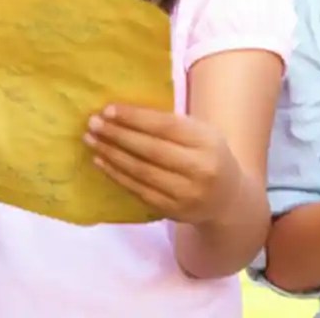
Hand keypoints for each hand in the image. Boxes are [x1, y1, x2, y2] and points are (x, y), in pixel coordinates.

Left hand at [84, 104, 241, 225]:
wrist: (228, 199)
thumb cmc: (208, 156)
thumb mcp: (201, 134)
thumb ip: (172, 124)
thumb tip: (124, 112)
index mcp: (207, 142)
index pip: (165, 126)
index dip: (135, 118)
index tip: (109, 109)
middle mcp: (199, 168)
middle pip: (150, 149)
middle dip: (118, 135)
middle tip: (93, 123)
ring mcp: (185, 193)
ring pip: (141, 172)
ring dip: (111, 154)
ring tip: (91, 140)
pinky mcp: (172, 210)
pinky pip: (138, 190)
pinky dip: (116, 175)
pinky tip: (101, 161)